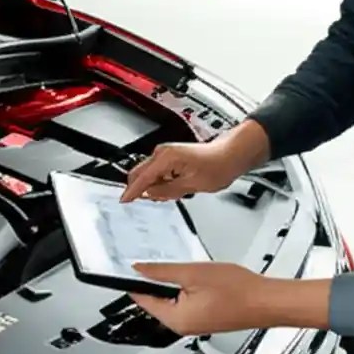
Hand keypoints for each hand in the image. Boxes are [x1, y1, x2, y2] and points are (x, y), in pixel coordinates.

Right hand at [121, 120, 270, 202]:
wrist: (230, 155)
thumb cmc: (218, 165)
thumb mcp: (191, 185)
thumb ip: (167, 190)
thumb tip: (150, 194)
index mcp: (166, 157)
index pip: (142, 178)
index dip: (131, 192)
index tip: (123, 200)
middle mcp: (163, 153)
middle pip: (140, 174)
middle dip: (142, 189)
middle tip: (156, 200)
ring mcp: (166, 154)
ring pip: (148, 174)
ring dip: (154, 187)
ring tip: (177, 192)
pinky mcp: (170, 157)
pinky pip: (157, 172)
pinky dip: (161, 182)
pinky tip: (176, 187)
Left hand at [129, 262, 331, 335]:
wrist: (267, 301)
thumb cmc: (238, 291)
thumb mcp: (193, 273)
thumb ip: (162, 271)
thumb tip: (139, 269)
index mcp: (175, 318)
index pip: (142, 299)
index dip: (134, 280)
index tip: (126, 266)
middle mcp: (182, 326)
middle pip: (156, 300)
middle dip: (156, 280)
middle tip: (160, 260)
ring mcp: (194, 323)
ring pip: (173, 299)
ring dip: (174, 283)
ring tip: (186, 268)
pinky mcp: (205, 318)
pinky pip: (187, 302)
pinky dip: (187, 288)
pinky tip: (198, 277)